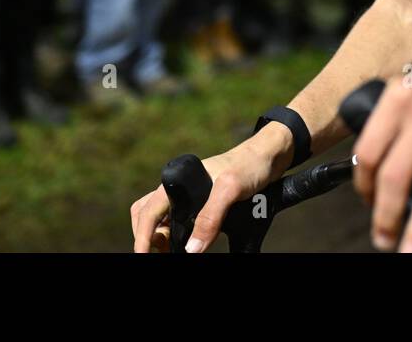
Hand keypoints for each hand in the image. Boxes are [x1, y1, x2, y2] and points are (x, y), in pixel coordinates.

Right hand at [130, 134, 281, 252]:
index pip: (147, 212)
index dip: (142, 236)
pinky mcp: (203, 203)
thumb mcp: (230, 189)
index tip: (142, 255)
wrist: (269, 156)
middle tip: (165, 253)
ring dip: (163, 237)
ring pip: (164, 220)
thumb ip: (211, 217)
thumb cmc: (249, 165)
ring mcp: (190, 196)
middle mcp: (179, 189)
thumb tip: (191, 249)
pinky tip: (192, 243)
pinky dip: (179, 235)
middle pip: (148, 216)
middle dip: (150, 237)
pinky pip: (182, 221)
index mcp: (177, 181)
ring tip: (174, 251)